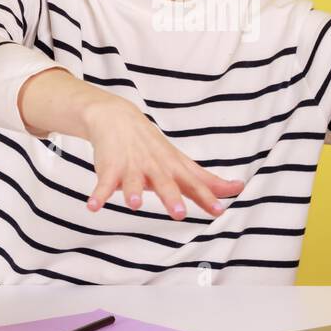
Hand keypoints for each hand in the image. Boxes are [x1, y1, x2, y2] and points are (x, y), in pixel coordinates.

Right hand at [79, 95, 245, 219]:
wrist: (117, 117)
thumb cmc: (154, 148)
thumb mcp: (181, 162)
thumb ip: (206, 180)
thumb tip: (237, 189)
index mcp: (173, 168)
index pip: (193, 184)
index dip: (207, 197)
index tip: (220, 210)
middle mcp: (154, 167)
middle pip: (164, 183)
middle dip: (171, 197)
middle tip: (178, 213)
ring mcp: (132, 167)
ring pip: (133, 181)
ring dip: (132, 192)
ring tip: (133, 205)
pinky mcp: (110, 167)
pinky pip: (103, 183)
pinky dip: (98, 194)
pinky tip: (93, 206)